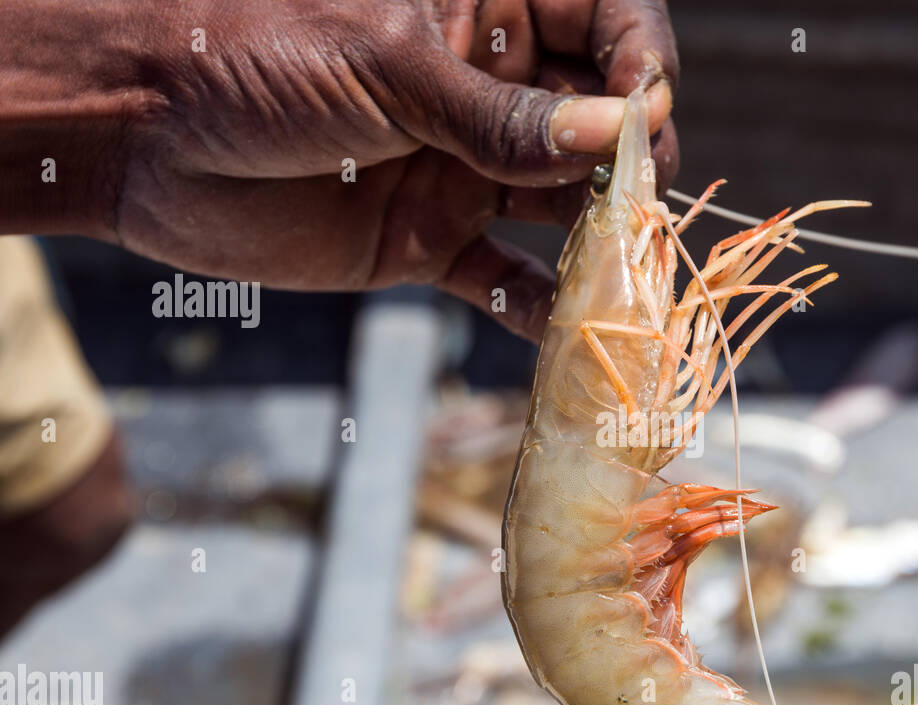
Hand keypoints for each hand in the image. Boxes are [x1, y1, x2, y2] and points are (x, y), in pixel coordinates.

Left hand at [2, 0, 679, 340]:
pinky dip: (537, 304)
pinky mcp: (431, 239)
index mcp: (486, 6)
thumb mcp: (386, 67)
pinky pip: (504, 277)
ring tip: (616, 272)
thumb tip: (615, 135)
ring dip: (600, 238)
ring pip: (566, 203)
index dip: (641, 61)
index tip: (644, 109)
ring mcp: (465, 166)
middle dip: (630, 160)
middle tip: (632, 204)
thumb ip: (500, 114)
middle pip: (602, 120)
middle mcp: (490, 87)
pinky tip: (559, 325)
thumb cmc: (248, 53)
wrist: (137, 132)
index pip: (607, 17)